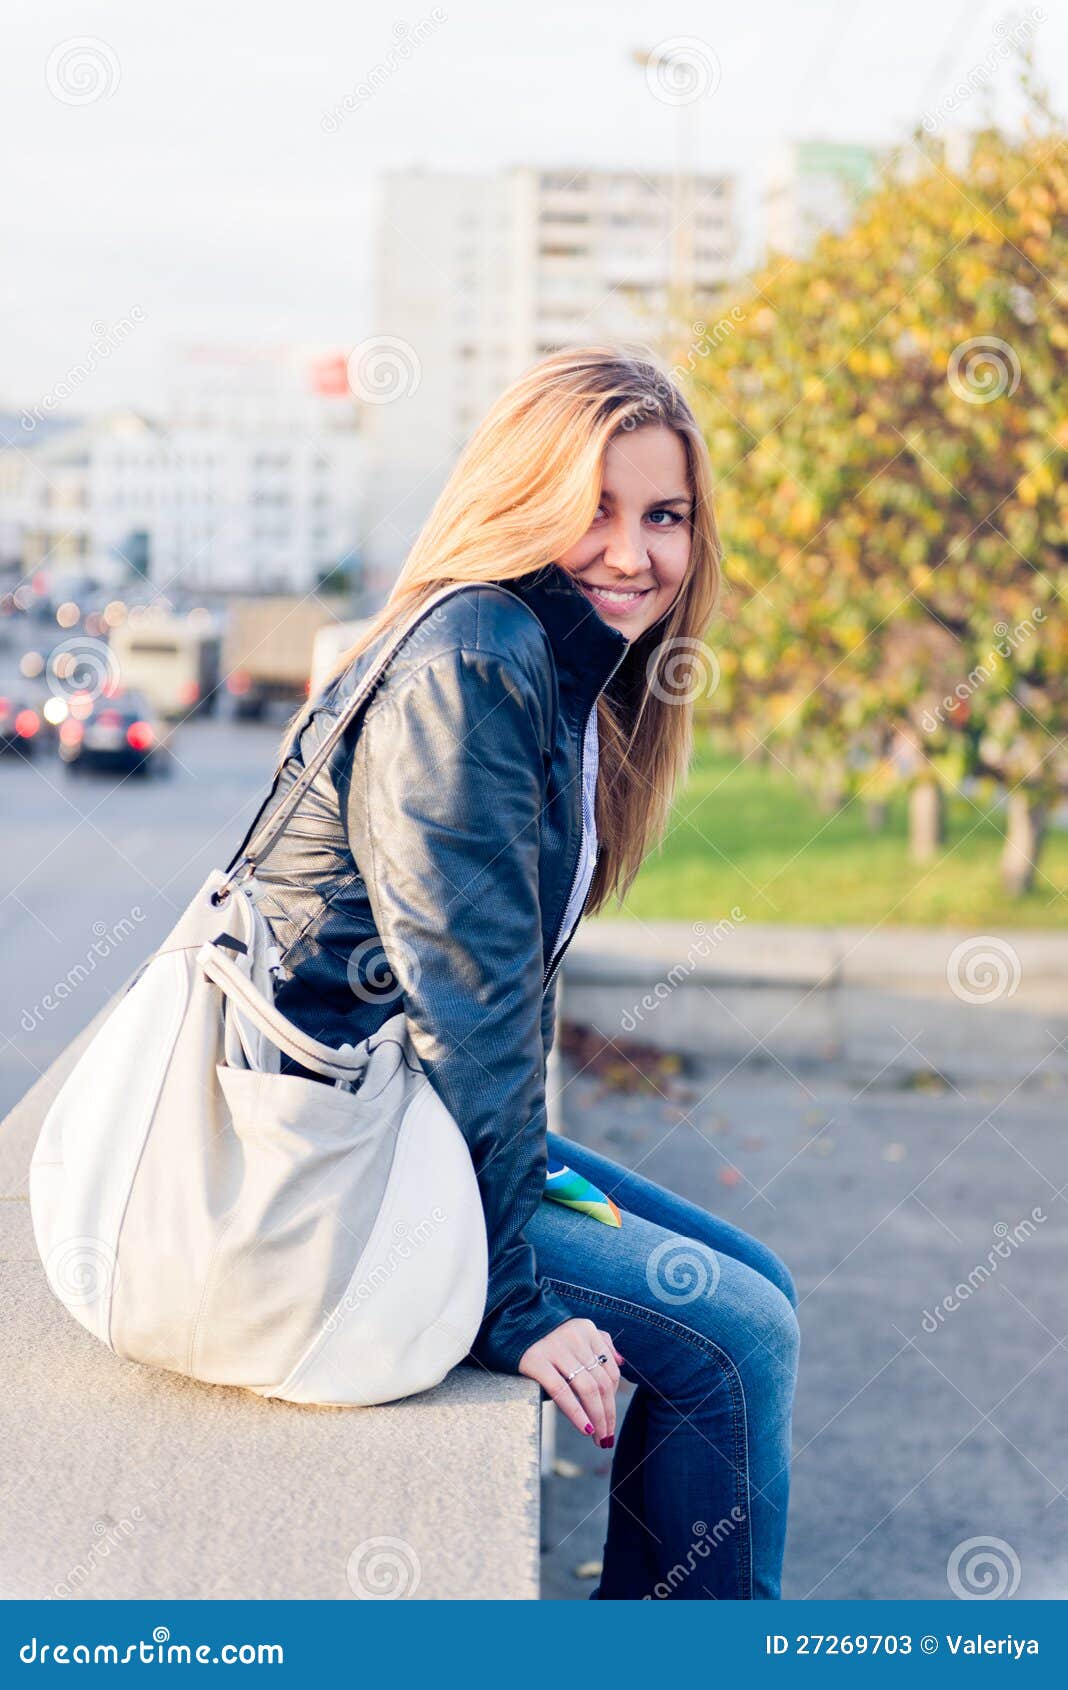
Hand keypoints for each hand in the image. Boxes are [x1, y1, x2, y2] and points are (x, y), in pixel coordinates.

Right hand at [518, 1318, 623, 1444]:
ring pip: (587, 1390)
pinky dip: (577, 1414)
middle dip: (608, 1415)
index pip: (610, 1370)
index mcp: (586, 1329)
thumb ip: (599, 1341)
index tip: (610, 1421)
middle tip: (608, 1438)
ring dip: (598, 1419)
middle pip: (601, 1383)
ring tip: (599, 1439)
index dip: (614, 1399)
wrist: (505, 1323)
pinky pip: (562, 1392)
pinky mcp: (536, 1361)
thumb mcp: (573, 1331)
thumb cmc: (542, 1334)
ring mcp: (555, 1348)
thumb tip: (620, 1361)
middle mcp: (574, 1336)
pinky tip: (585, 1429)